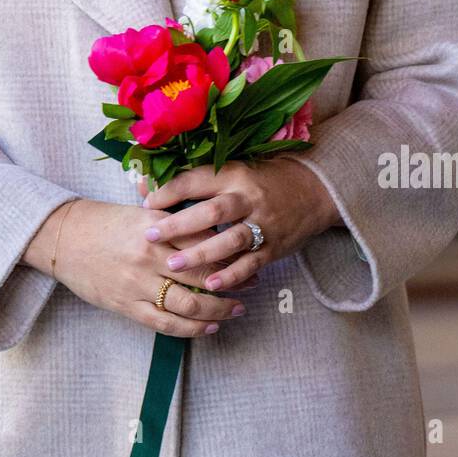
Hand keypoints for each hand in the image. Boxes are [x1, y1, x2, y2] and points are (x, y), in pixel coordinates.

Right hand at [47, 198, 259, 339]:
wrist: (64, 237)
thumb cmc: (105, 221)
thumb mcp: (142, 212)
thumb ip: (175, 221)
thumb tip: (213, 230)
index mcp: (156, 226)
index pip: (204, 241)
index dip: (231, 252)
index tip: (249, 256)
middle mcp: (150, 254)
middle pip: (203, 273)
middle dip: (234, 282)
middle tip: (253, 284)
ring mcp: (137, 282)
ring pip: (189, 303)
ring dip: (218, 310)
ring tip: (236, 310)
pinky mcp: (126, 305)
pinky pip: (165, 323)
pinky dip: (191, 328)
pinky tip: (208, 327)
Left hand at [141, 157, 340, 292]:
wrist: (312, 190)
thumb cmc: (261, 179)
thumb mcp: (232, 170)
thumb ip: (193, 180)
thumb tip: (145, 184)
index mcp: (234, 174)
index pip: (197, 180)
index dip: (170, 190)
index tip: (145, 203)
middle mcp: (248, 198)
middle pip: (212, 210)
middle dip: (180, 224)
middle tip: (151, 236)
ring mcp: (263, 224)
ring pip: (230, 239)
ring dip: (202, 254)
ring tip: (175, 265)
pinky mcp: (274, 247)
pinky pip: (251, 263)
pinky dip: (232, 275)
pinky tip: (212, 286)